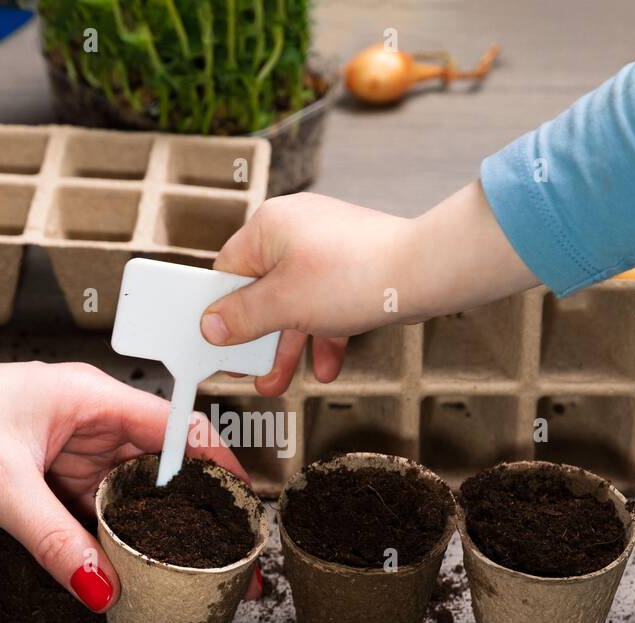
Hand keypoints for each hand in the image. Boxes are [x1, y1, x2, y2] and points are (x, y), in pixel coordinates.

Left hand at [0, 352, 259, 611]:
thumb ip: (53, 538)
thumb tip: (101, 587)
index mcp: (90, 398)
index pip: (179, 429)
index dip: (220, 468)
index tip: (245, 512)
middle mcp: (84, 420)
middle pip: (158, 467)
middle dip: (192, 511)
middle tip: (221, 559)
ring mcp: (60, 447)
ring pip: (122, 492)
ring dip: (148, 529)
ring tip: (183, 570)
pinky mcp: (35, 473)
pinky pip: (86, 508)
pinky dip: (103, 537)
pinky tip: (120, 567)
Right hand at [200, 183, 537, 393]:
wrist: (423, 273)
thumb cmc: (353, 278)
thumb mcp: (283, 305)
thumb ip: (242, 317)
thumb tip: (210, 326)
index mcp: (268, 228)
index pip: (227, 272)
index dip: (220, 313)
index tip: (218, 345)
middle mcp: (295, 230)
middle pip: (261, 291)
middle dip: (258, 340)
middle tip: (248, 371)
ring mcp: (326, 247)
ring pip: (295, 303)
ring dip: (288, 346)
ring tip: (279, 382)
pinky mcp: (352, 265)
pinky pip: (326, 302)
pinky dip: (323, 333)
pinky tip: (326, 368)